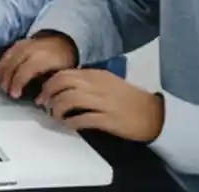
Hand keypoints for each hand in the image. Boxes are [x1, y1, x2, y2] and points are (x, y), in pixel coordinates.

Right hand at [0, 33, 78, 99]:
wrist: (65, 43)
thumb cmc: (63, 62)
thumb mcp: (61, 75)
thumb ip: (49, 87)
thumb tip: (38, 101)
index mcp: (44, 58)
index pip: (25, 70)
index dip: (18, 83)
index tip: (14, 95)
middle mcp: (33, 49)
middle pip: (14, 63)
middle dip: (7, 78)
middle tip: (5, 91)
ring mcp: (26, 43)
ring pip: (9, 56)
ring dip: (3, 70)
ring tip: (1, 83)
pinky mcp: (21, 42)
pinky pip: (8, 51)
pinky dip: (3, 62)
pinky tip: (0, 71)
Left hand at [35, 69, 164, 142]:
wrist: (155, 114)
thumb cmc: (129, 100)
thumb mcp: (108, 83)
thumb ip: (88, 82)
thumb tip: (64, 88)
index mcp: (97, 75)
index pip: (65, 73)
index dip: (49, 84)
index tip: (43, 94)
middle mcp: (98, 85)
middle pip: (63, 82)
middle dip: (48, 93)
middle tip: (44, 105)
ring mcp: (103, 102)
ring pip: (69, 99)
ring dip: (58, 109)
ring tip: (57, 117)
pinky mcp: (109, 119)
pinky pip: (83, 119)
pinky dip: (71, 122)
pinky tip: (69, 126)